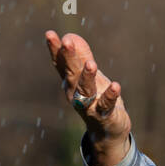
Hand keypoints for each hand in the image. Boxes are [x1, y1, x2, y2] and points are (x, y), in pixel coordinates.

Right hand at [45, 30, 132, 148]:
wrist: (106, 131)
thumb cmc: (96, 99)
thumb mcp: (88, 76)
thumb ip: (81, 57)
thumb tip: (70, 36)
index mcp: (71, 82)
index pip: (60, 63)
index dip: (55, 49)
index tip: (49, 34)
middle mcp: (76, 93)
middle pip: (71, 73)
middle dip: (68, 58)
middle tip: (66, 42)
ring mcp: (89, 105)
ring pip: (86, 89)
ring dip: (87, 76)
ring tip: (91, 63)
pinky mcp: (104, 114)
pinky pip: (106, 105)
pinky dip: (110, 96)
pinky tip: (115, 86)